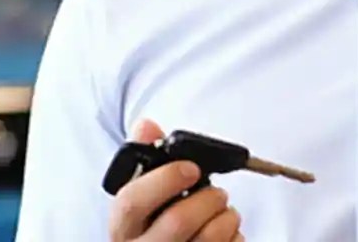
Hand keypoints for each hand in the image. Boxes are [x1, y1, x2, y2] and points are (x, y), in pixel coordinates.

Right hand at [108, 118, 243, 241]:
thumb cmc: (154, 219)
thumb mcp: (142, 190)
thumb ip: (145, 156)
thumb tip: (147, 127)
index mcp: (123, 225)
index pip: (132, 202)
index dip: (165, 180)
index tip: (190, 168)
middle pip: (176, 222)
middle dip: (207, 197)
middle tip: (218, 191)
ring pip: (207, 238)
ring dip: (227, 216)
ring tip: (224, 209)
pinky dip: (234, 235)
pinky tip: (226, 231)